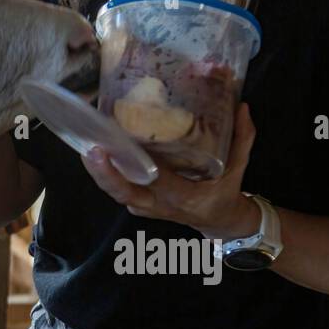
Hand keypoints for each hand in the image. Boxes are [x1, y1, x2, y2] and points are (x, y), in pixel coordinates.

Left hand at [81, 103, 258, 238]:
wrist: (218, 222)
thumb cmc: (226, 193)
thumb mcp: (238, 168)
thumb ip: (242, 138)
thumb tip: (242, 106)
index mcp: (183, 195)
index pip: (157, 181)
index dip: (136, 168)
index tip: (117, 149)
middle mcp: (158, 203)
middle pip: (124, 192)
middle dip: (104, 173)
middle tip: (91, 148)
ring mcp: (144, 206)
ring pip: (116, 191)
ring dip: (98, 170)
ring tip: (86, 141)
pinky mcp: (136, 203)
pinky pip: (117, 188)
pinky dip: (104, 172)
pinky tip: (94, 148)